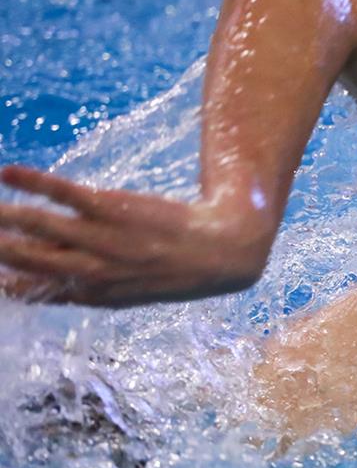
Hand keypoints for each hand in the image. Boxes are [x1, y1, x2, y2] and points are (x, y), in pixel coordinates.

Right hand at [0, 165, 273, 307]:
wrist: (223, 252)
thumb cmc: (172, 271)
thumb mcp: (125, 292)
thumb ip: (82, 287)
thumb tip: (39, 285)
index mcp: (92, 294)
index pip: (31, 291)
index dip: (2, 284)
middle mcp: (91, 270)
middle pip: (26, 260)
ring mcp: (102, 238)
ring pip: (38, 227)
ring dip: (2, 217)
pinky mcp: (114, 207)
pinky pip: (65, 193)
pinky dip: (34, 182)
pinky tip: (7, 173)